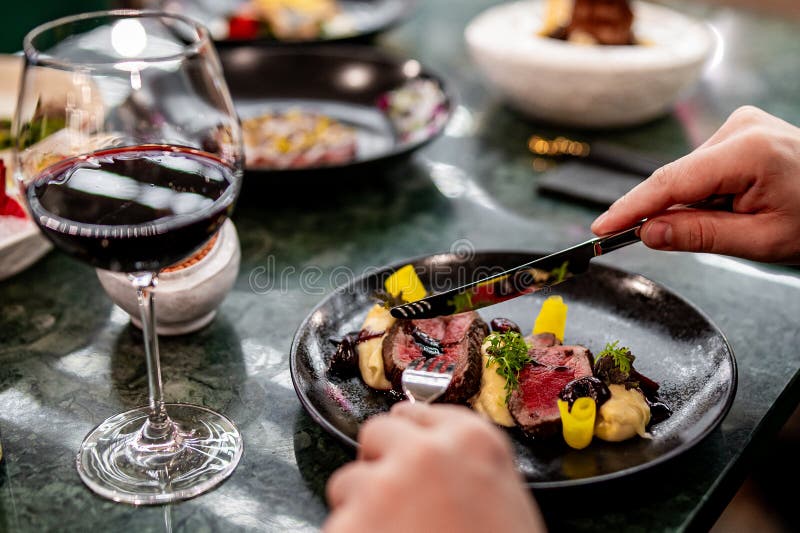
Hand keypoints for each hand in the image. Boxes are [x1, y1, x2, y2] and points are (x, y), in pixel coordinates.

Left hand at [324, 402, 545, 532]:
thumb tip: (438, 452)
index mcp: (473, 441)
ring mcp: (382, 487)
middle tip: (397, 499)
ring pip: (349, 480)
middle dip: (380, 462)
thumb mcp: (506, 498)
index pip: (417, 414)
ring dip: (363, 506)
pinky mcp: (349, 527)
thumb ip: (469, 463)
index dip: (411, 439)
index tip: (408, 454)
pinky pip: (338, 524)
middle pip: (376, 433)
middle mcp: (424, 453)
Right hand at [591, 106, 799, 263]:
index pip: (671, 183)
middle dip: (665, 213)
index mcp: (749, 152)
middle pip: (677, 178)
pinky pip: (702, 167)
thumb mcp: (760, 241)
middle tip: (664, 243)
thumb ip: (699, 235)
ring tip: (733, 223)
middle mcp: (741, 128)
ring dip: (692, 204)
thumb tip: (649, 232)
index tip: (601, 228)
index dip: (631, 208)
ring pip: (688, 175)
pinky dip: (703, 193)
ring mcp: (742, 125)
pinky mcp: (742, 131)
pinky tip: (731, 207)